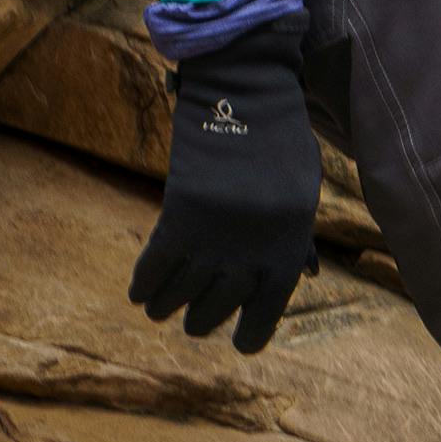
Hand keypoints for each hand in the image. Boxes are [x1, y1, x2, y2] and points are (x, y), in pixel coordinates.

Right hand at [129, 23, 321, 355]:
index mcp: (286, 248)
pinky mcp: (181, 216)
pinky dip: (145, 282)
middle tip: (192, 321)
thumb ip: (296, 238)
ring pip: (182, 294)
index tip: (240, 345)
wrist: (247, 96)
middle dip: (201, 319)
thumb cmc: (281, 145)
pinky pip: (155, 265)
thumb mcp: (302, 195)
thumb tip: (301, 275)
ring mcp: (214, 237)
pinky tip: (138, 292)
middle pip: (216, 308)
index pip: (266, 314)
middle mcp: (251, 252)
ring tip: (158, 311)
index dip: (251, 334)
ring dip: (167, 306)